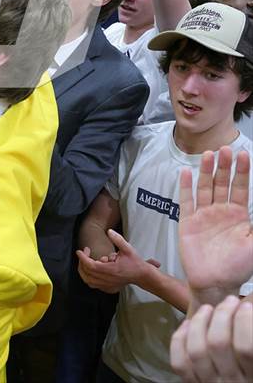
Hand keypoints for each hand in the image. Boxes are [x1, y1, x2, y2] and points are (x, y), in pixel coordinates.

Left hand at [77, 230, 160, 292]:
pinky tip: (91, 268)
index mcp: (111, 270)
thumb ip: (118, 239)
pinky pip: (93, 284)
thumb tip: (109, 231)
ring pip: (88, 280)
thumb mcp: (128, 248)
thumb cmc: (134, 262)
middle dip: (82, 262)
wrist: (142, 275)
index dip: (83, 258)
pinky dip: (88, 277)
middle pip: (87, 273)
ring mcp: (107, 285)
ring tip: (86, 260)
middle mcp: (108, 279)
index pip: (91, 265)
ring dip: (83, 270)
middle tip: (84, 252)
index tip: (79, 251)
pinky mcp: (107, 287)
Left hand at [170, 296, 252, 382]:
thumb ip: (250, 336)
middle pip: (218, 344)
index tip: (245, 306)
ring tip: (208, 307)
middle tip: (230, 300)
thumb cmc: (250, 367)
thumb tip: (248, 309)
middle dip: (222, 315)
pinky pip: (180, 362)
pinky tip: (188, 324)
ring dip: (200, 323)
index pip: (246, 348)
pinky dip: (180, 339)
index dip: (244, 321)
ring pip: (196, 350)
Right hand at [179, 148, 251, 304]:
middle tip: (225, 148)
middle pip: (222, 183)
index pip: (241, 188)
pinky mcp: (188, 222)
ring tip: (208, 155)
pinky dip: (186, 187)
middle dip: (224, 166)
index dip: (242, 172)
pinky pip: (186, 201)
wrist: (215, 282)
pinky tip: (187, 173)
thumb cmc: (238, 267)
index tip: (244, 154)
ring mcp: (204, 216)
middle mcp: (221, 212)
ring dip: (206, 171)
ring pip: (205, 188)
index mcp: (239, 216)